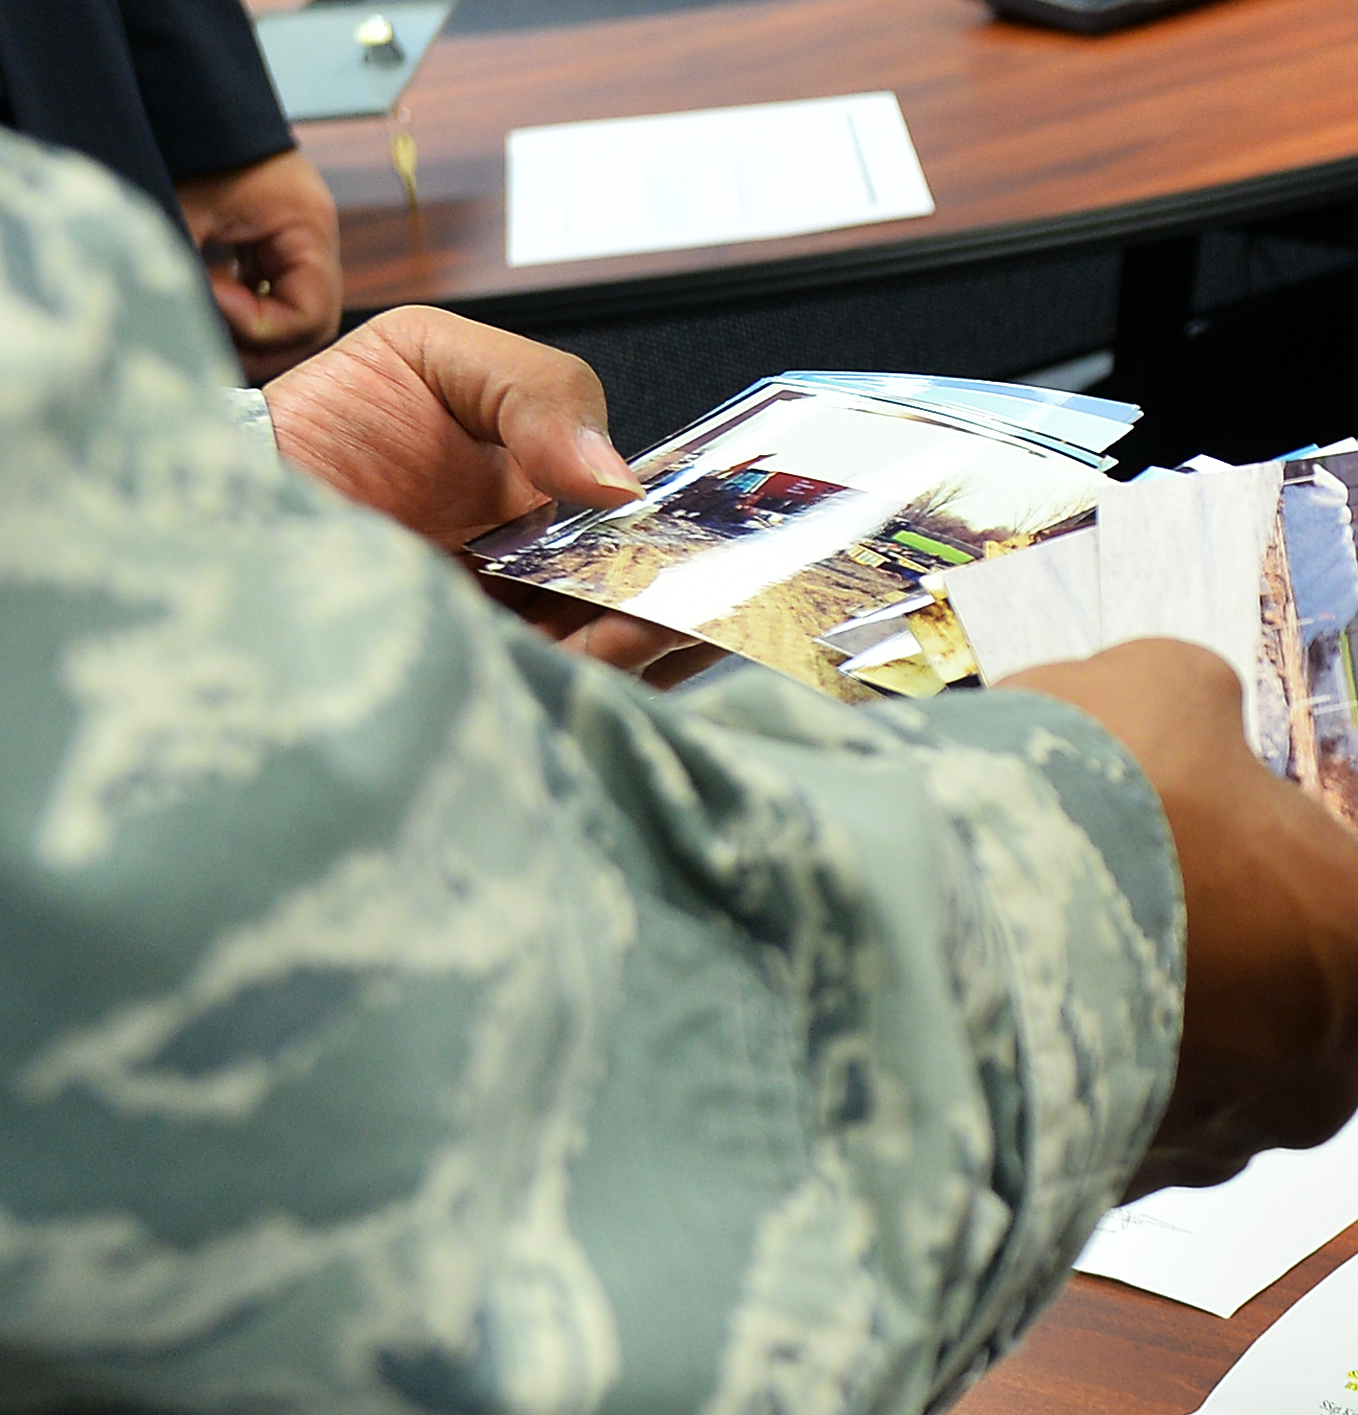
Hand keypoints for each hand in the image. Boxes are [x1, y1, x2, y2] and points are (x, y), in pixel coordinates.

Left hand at [178, 149, 342, 381]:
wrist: (190, 96)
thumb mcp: (184, 209)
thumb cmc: (194, 143)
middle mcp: (314, 243)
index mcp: (309, 228)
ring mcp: (297, 246)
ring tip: (203, 321)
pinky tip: (206, 302)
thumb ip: (187, 271)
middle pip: (308, 328)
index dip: (257, 325)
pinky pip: (271, 296)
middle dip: (258, 345)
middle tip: (207, 342)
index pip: (308, 315)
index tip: (209, 304)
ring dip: (249, 332)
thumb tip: (178, 328)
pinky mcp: (273, 246)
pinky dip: (241, 311)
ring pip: (291, 319)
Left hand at [265, 306, 694, 673]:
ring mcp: (514, 645)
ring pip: (611, 664)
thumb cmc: (328, 417)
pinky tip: (599, 657)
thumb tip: (618, 485)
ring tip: (645, 627)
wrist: (210, 490)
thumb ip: (541, 396)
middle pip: (651, 609)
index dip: (706, 541)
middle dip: (686, 608)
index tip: (736, 547)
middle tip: (704, 603)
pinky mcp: (469, 693)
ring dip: (640, 649)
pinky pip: (545, 700)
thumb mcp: (439, 359)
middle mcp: (549, 586)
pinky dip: (583, 683)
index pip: (658, 533)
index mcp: (560, 510)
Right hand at [1005, 640, 1357, 1197]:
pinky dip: (1113, 1046)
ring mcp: (1221, 1143)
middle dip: (1304, 928)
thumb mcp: (1170, 694)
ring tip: (1107, 911)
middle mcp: (1326, 1077)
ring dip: (1201, 992)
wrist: (925, 955)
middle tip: (1231, 854)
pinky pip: (1140, 1100)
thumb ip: (1215, 715)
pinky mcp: (1114, 1179)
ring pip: (1243, 1056)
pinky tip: (1041, 975)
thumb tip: (1195, 729)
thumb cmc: (1097, 819)